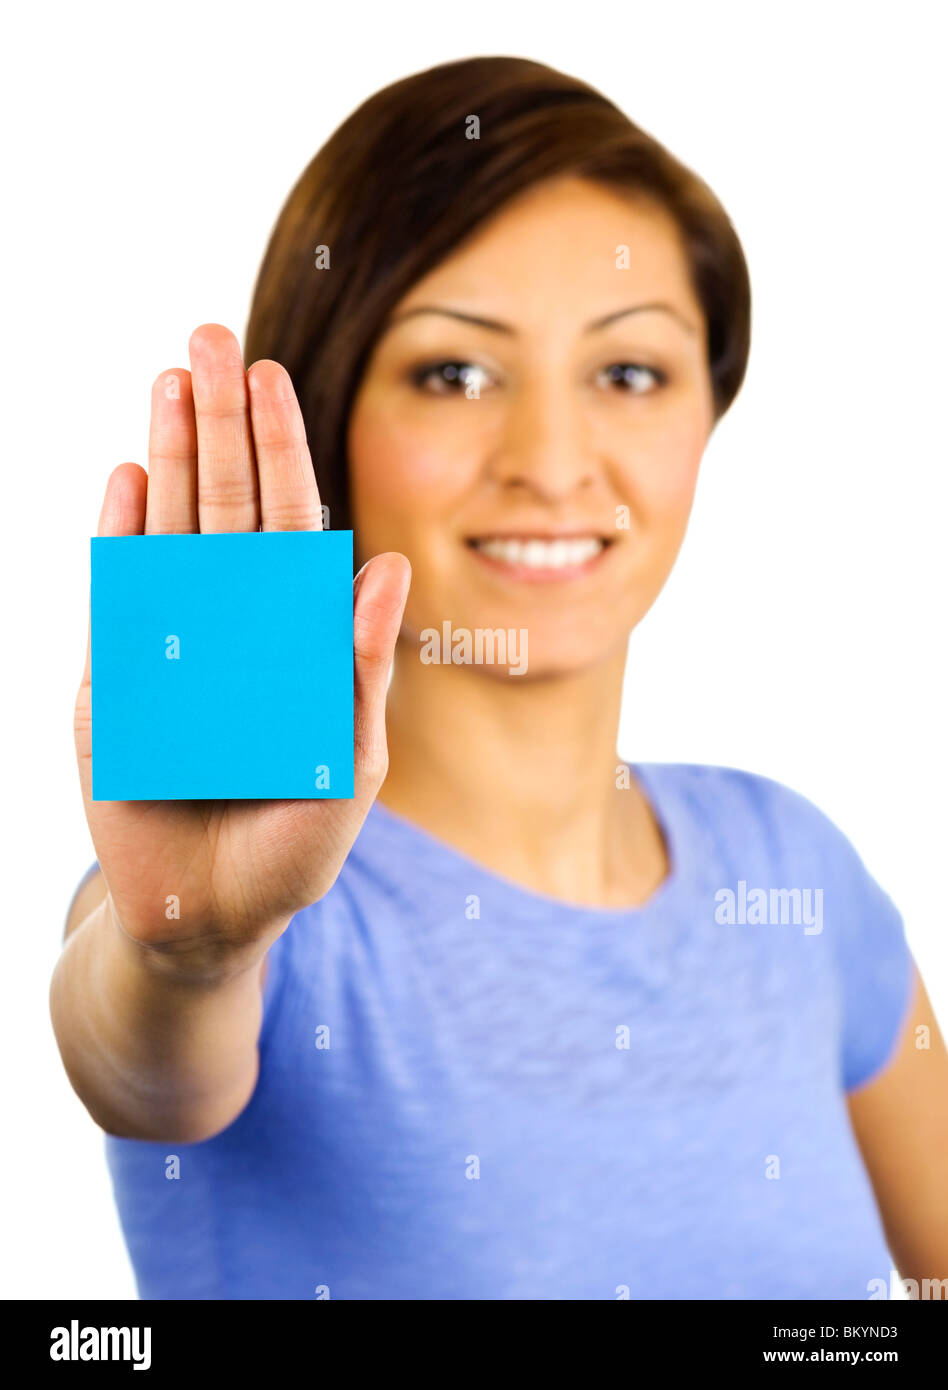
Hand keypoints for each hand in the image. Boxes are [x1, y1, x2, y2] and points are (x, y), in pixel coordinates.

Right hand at [73, 324, 409, 975]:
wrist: (210, 918)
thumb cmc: (293, 848)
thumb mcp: (347, 761)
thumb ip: (361, 666)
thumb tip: (386, 564)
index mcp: (294, 638)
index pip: (288, 527)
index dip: (280, 453)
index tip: (269, 377)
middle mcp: (233, 626)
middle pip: (224, 508)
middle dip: (217, 424)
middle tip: (206, 336)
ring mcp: (171, 647)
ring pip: (169, 533)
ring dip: (168, 457)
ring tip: (167, 381)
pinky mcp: (117, 682)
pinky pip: (119, 598)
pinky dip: (121, 539)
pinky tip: (127, 474)